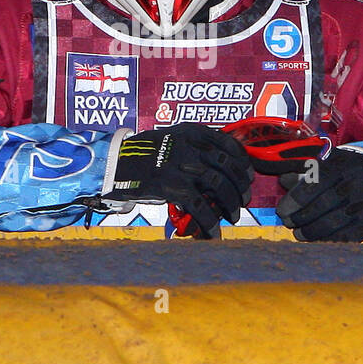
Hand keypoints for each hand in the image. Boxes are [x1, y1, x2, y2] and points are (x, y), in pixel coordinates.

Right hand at [108, 123, 253, 237]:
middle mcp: (189, 145)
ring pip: (218, 185)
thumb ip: (194, 147)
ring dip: (230, 203)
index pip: (229, 144)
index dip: (243, 163)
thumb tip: (220, 169)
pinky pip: (199, 205)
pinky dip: (210, 221)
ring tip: (233, 215)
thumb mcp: (170, 139)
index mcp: (191, 131)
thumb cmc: (142, 154)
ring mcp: (179, 164)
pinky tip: (213, 231)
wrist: (113, 164)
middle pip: (227, 166)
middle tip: (243, 200)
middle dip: (241, 186)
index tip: (249, 176)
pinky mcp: (170, 185)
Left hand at [276, 149, 362, 241]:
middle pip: (320, 206)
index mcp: (340, 167)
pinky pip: (344, 236)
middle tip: (288, 222)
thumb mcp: (330, 162)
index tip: (282, 211)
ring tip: (299, 233)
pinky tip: (316, 239)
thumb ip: (305, 170)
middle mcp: (353, 186)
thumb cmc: (349, 170)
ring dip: (309, 232)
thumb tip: (283, 180)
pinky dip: (326, 240)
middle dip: (299, 217)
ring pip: (331, 224)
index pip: (311, 186)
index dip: (293, 201)